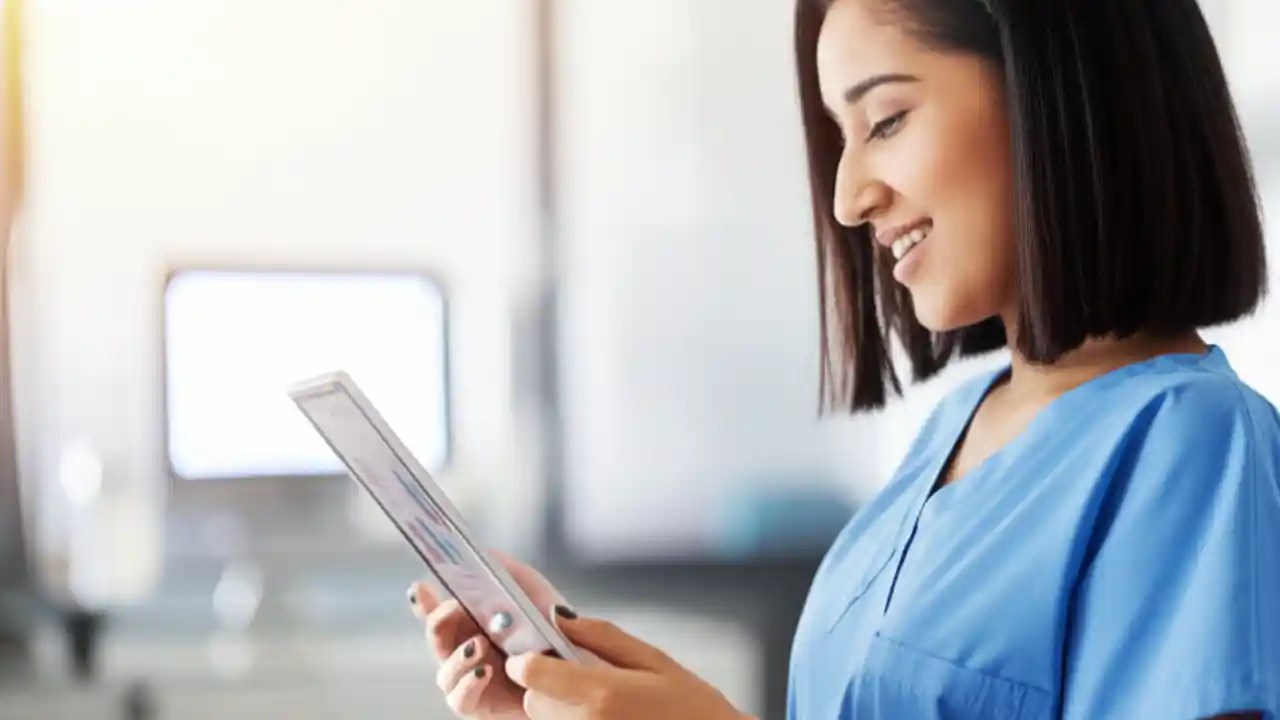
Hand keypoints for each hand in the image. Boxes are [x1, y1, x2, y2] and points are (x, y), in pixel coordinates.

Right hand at [408, 549, 565, 719]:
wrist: (577, 670)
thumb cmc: (553, 630)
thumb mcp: (534, 592)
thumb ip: (507, 572)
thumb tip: (481, 552)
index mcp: (472, 620)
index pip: (437, 609)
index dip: (423, 599)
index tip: (422, 586)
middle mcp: (465, 648)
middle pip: (435, 635)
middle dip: (437, 619)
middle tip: (454, 608)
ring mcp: (469, 677)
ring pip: (444, 670)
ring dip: (458, 656)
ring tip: (480, 644)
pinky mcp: (478, 704)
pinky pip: (459, 698)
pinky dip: (467, 684)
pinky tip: (484, 671)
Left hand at [506, 609, 754, 719]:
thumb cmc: (694, 710)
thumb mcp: (654, 661)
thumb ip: (603, 637)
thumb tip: (561, 617)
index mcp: (602, 695)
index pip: (533, 675)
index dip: (526, 661)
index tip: (531, 656)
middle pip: (534, 701)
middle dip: (548, 687)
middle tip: (583, 682)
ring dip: (560, 712)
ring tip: (602, 708)